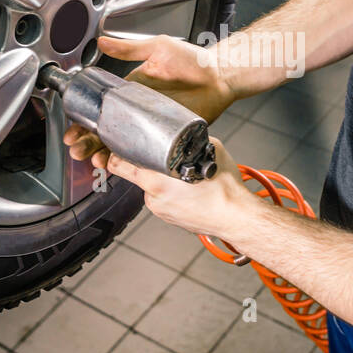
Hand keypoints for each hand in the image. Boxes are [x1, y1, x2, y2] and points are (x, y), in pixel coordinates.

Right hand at [64, 34, 237, 165]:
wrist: (221, 76)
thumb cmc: (193, 60)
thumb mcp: (158, 48)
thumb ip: (129, 48)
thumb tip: (101, 41)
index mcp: (131, 91)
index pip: (101, 109)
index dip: (84, 121)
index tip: (72, 130)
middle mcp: (138, 111)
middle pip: (106, 131)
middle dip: (88, 142)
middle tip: (77, 149)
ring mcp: (152, 126)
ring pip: (122, 145)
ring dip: (104, 154)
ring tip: (93, 160)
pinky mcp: (168, 137)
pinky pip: (146, 152)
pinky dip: (131, 161)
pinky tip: (119, 166)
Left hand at [104, 137, 256, 240]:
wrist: (237, 218)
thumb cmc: (224, 190)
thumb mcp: (209, 150)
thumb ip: (189, 141)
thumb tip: (184, 133)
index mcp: (155, 182)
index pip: (119, 166)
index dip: (115, 154)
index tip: (117, 147)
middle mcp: (153, 199)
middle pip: (141, 174)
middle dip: (151, 164)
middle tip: (168, 157)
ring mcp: (161, 211)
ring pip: (155, 187)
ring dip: (165, 179)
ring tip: (187, 177)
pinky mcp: (170, 218)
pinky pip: (166, 199)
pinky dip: (173, 192)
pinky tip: (191, 190)